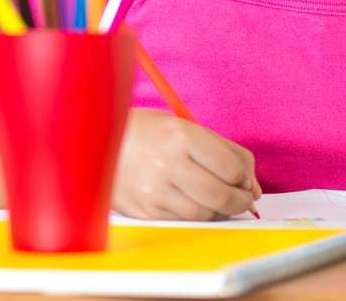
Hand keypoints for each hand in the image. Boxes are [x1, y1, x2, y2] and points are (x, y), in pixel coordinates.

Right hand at [112, 109, 260, 219]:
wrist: (92, 141)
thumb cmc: (145, 131)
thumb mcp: (183, 126)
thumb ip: (224, 151)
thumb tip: (253, 186)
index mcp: (180, 136)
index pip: (232, 169)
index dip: (244, 177)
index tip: (243, 179)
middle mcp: (167, 164)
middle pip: (221, 196)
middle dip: (240, 200)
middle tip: (242, 197)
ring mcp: (153, 191)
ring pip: (205, 214)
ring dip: (218, 210)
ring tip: (215, 197)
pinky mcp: (145, 210)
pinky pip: (183, 220)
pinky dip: (195, 214)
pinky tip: (191, 201)